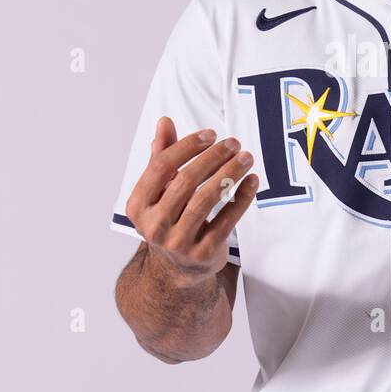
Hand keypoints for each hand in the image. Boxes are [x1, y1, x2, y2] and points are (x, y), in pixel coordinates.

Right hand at [125, 116, 258, 283]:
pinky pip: (226, 221)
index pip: (161, 166)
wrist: (175, 269)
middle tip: (234, 143)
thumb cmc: (169, 217)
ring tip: (246, 157)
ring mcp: (177, 242)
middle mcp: (154, 225)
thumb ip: (161, 156)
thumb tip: (164, 122)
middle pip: (186, 181)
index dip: (187, 146)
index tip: (210, 134)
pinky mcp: (202, 254)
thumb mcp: (159, 190)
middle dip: (213, 157)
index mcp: (138, 205)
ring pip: (207, 200)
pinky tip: (252, 181)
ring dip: (229, 174)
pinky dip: (241, 199)